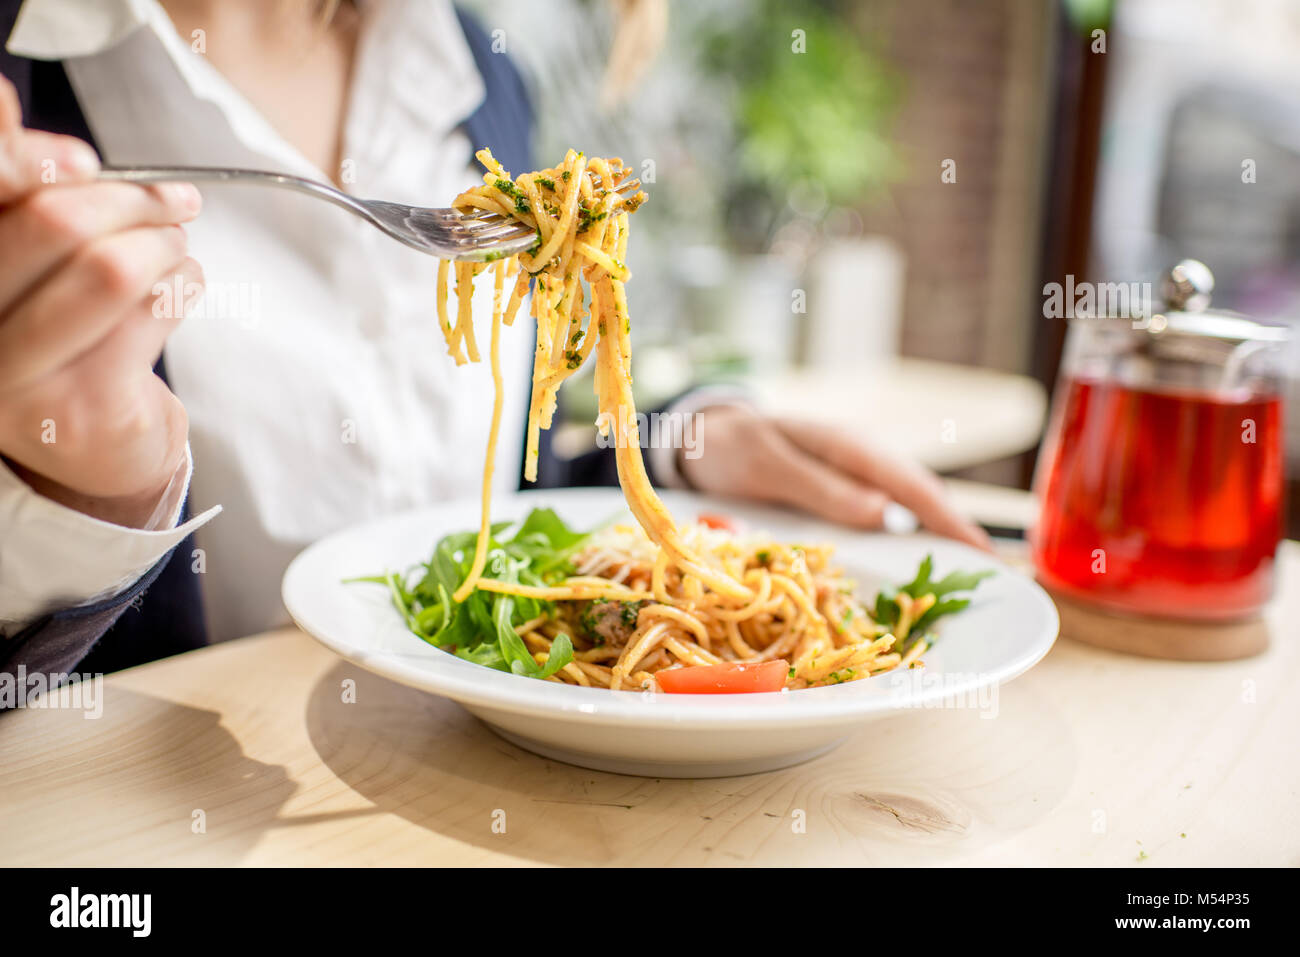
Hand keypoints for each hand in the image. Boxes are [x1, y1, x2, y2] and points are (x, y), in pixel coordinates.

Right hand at [0, 76, 203, 526]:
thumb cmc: (62, 344)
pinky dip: (184, 285)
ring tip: (177, 250)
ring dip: (166, 246)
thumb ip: (20, 195)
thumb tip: (4, 103)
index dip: (35, 162)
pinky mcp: (87, 406)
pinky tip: (182, 291)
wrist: (92, 456)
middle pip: (54, 224)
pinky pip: (154, 314)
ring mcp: (21, 378)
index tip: (86, 160)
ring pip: (112, 270)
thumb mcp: (28, 266)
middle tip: (172, 204)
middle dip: (132, 201)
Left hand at [681, 404, 991, 550]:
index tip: (983, 553)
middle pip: (921, 497)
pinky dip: (906, 535)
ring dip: (936, 536)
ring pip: (907, 506)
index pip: (913, 487)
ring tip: (968, 577)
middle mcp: (860, 459)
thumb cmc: (731, 445)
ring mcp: (852, 474)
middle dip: (957, 533)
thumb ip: (819, 486)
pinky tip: (915, 562)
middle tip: (991, 578)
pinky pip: (883, 513)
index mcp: (848, 447)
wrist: (703, 433)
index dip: (950, 521)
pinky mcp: (841, 490)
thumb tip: (882, 513)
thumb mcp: (766, 463)